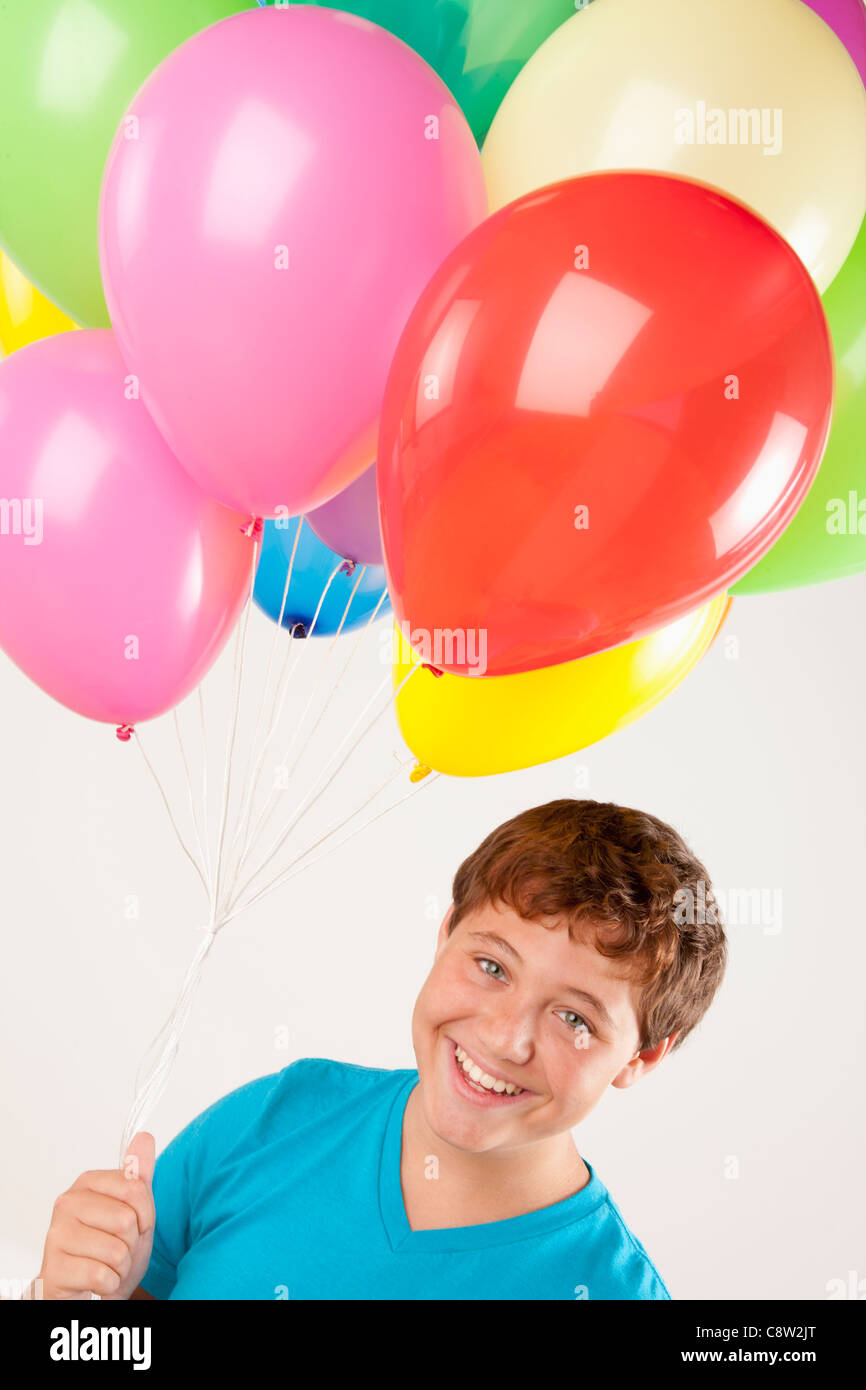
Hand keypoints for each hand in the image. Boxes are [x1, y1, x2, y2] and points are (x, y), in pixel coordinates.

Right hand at [37, 1132, 155, 1299]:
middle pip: (126, 1220)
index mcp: (87, 1183)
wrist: (88, 1291)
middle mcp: (67, 1203)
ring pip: (116, 1250)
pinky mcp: (54, 1268)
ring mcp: (57, 1235)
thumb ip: (139, 1176)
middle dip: (132, 1243)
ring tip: (107, 1265)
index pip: (136, 1189)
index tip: (137, 1224)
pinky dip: (108, 1284)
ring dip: (120, 1266)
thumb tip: (144, 1137)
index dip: (146, 1215)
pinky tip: (97, 1282)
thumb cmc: (110, 1248)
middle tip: (118, 1249)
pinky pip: (102, 1275)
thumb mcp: (134, 1211)